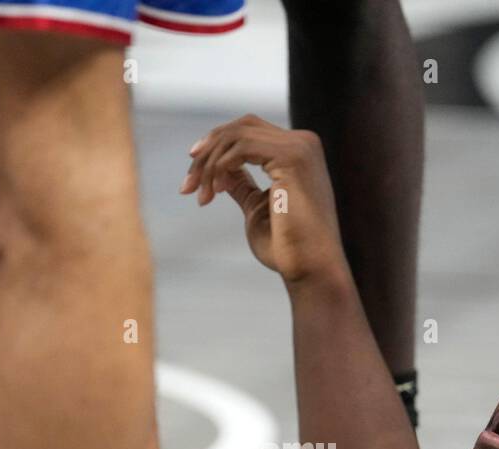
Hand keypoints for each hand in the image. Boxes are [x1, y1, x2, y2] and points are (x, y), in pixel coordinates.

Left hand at [181, 114, 348, 285]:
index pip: (249, 132)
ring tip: (202, 196)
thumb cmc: (288, 249)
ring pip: (237, 135)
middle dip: (207, 153)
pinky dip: (220, 166)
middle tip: (187, 187)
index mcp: (298, 153)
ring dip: (209, 165)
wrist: (311, 270)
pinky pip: (241, 147)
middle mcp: (303, 143)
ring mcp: (300, 147)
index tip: (192, 180)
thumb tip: (221, 171)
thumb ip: (242, 185)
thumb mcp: (256, 208)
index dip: (215, 149)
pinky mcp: (292, 157)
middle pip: (240, 127)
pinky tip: (215, 191)